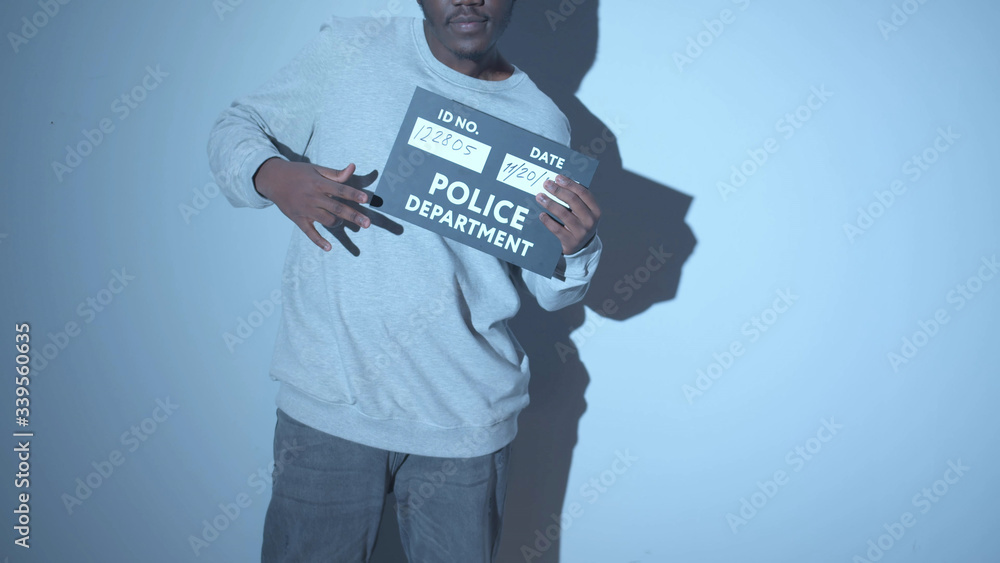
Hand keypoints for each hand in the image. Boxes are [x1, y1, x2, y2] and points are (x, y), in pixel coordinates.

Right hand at [253, 157, 370, 251]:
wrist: (272, 179)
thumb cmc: (298, 173)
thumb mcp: (316, 169)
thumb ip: (335, 173)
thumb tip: (353, 167)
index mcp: (318, 183)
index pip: (339, 189)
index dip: (353, 194)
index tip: (366, 199)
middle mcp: (313, 197)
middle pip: (337, 208)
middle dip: (353, 216)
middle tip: (368, 223)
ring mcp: (305, 209)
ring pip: (327, 220)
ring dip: (338, 222)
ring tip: (341, 220)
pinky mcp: (298, 219)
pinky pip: (309, 232)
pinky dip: (318, 241)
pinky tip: (329, 248)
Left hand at [536, 174, 600, 254]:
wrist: (582, 246)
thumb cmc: (580, 223)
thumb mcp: (584, 212)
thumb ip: (576, 199)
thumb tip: (558, 182)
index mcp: (595, 210)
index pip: (583, 193)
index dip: (570, 184)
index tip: (557, 177)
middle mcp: (590, 221)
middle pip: (572, 201)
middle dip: (558, 190)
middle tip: (546, 184)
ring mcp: (581, 232)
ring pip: (563, 213)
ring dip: (550, 203)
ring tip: (540, 197)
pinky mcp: (570, 242)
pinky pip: (556, 229)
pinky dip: (547, 221)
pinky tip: (541, 214)